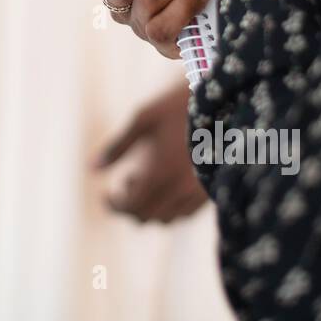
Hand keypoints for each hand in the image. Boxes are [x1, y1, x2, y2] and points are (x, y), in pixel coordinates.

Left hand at [97, 78, 206, 223]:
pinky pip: (186, 212)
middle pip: (146, 216)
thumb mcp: (144, 118)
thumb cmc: (180, 106)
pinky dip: (170, 206)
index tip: (106, 194)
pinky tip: (167, 183)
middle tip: (126, 181)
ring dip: (149, 207)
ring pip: (167, 218)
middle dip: (129, 205)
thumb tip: (92, 168)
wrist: (228, 102)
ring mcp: (198, 193)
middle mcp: (179, 189)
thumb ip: (117, 146)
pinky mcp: (212, 190)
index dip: (114, 204)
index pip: (129, 206)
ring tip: (144, 180)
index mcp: (159, 173)